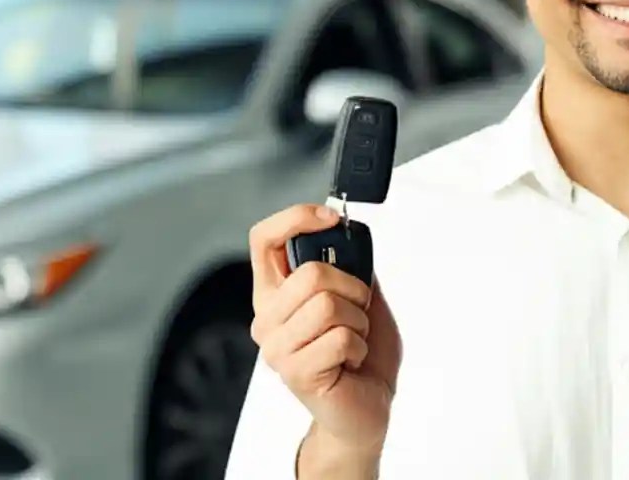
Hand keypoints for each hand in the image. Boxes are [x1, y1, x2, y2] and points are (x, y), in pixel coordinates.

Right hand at [248, 204, 401, 454]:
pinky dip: (359, 347)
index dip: (295, 218)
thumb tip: (352, 237)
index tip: (330, 218)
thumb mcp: (361, 298)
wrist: (365, 409)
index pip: (263, 239)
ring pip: (328, 304)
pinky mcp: (294, 372)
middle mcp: (266, 317)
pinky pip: (340, 337)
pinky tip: (350, 362)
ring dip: (357, 321)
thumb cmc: (359, 354)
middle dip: (353, 288)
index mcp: (275, 292)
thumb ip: (351, 267)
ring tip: (352, 340)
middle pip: (311, 272)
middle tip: (356, 311)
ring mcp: (276, 347)